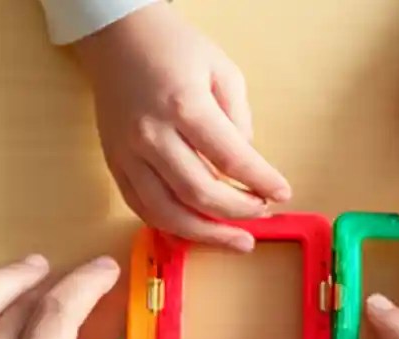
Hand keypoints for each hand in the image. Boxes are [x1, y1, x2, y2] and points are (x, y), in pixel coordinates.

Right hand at [74, 2, 290, 250]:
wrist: (117, 38)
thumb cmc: (174, 48)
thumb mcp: (222, 70)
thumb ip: (239, 121)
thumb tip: (245, 167)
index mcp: (184, 106)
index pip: (230, 159)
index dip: (261, 182)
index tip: (283, 192)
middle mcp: (152, 135)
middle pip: (199, 193)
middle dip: (238, 212)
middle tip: (263, 214)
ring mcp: (128, 154)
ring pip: (167, 213)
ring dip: (207, 234)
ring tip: (238, 240)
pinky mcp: (114, 164)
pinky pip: (141, 209)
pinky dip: (172, 227)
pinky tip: (198, 231)